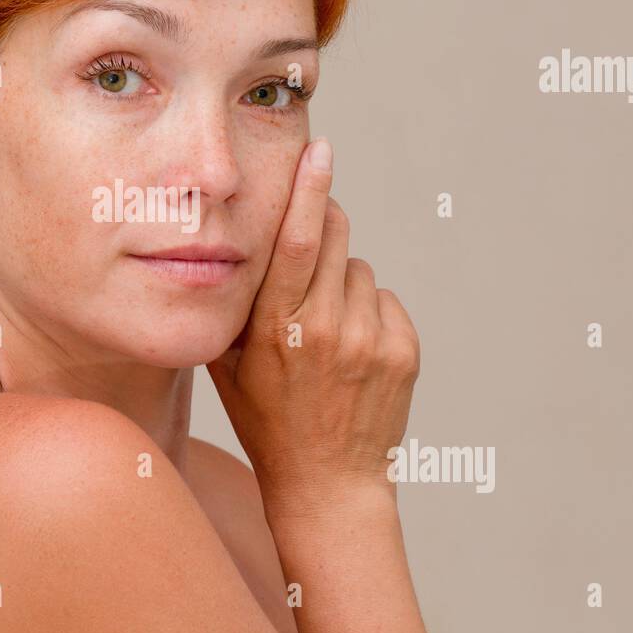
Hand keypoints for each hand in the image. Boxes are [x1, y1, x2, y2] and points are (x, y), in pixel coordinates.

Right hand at [206, 137, 420, 509]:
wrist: (327, 482)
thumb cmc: (266, 419)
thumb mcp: (228, 363)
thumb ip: (236, 302)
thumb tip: (244, 239)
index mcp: (275, 329)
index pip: (297, 241)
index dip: (309, 189)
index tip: (320, 150)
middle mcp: (325, 330)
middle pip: (335, 238)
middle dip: (323, 228)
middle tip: (310, 255)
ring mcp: (369, 341)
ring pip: (360, 269)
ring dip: (343, 283)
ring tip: (327, 332)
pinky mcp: (403, 352)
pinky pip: (385, 300)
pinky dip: (370, 313)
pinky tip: (353, 352)